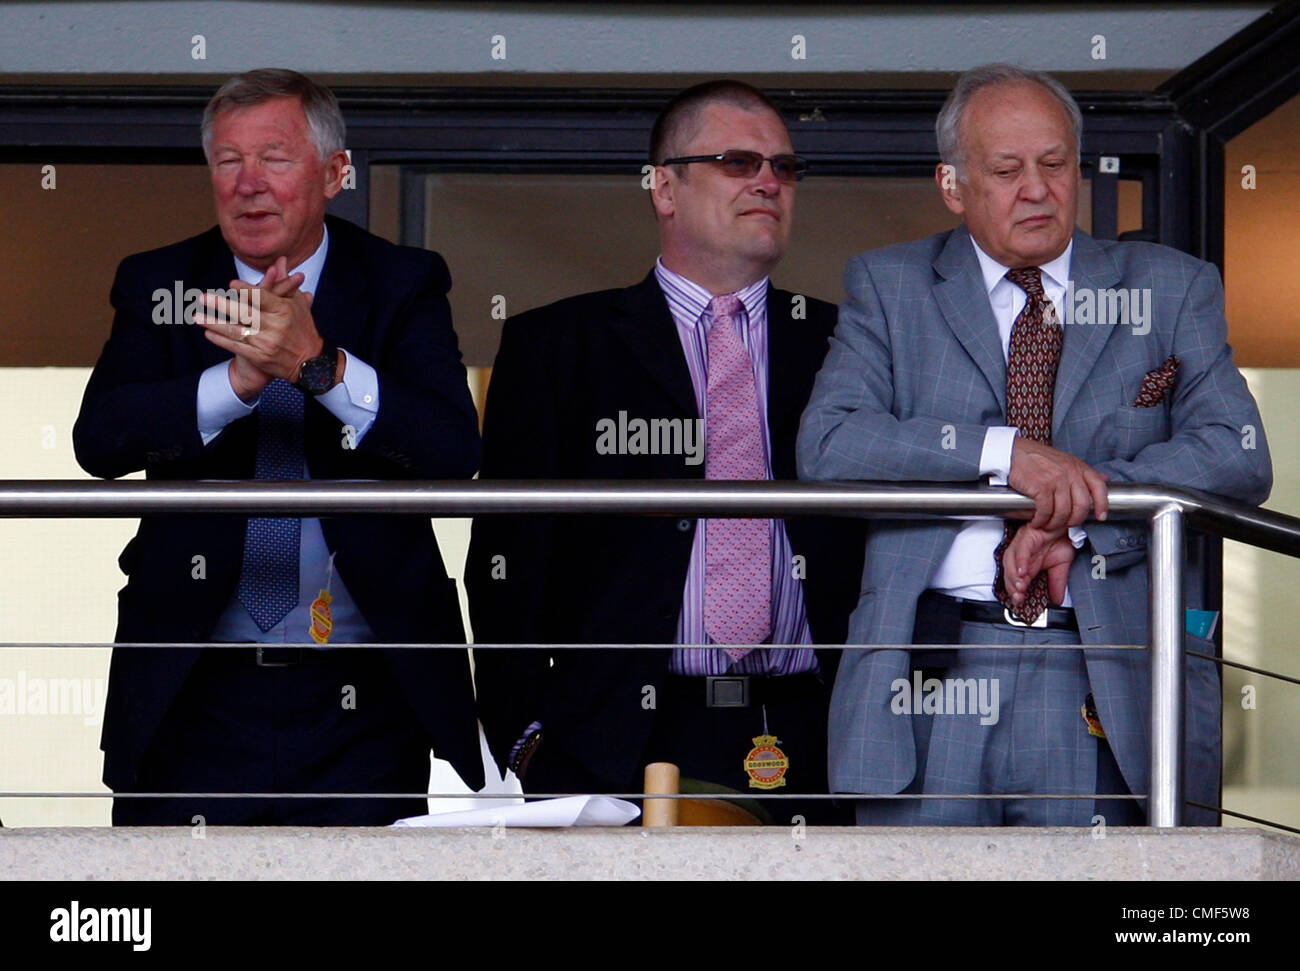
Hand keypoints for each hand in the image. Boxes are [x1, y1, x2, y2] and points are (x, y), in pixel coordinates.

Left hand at [198, 256, 322, 389]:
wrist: (311, 362)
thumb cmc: (302, 328)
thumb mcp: (298, 304)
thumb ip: (285, 283)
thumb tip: (279, 261)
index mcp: (284, 311)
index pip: (263, 298)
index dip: (246, 291)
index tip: (230, 285)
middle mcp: (275, 327)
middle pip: (244, 314)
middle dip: (222, 305)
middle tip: (203, 297)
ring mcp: (266, 344)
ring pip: (236, 331)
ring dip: (214, 323)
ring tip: (197, 316)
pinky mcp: (260, 358)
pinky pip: (237, 347)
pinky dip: (221, 340)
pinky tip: (208, 333)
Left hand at [1003, 524, 1076, 607]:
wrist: (1068, 523)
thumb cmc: (1062, 540)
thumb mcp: (1061, 567)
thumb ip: (1057, 583)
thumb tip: (1058, 600)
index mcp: (1027, 564)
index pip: (1016, 581)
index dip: (1017, 593)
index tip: (1020, 604)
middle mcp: (1021, 555)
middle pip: (1009, 573)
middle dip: (1013, 588)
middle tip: (1019, 599)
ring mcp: (1022, 545)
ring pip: (1011, 562)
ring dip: (1014, 577)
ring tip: (1020, 588)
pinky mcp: (1027, 536)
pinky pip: (1021, 550)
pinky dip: (1021, 562)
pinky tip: (1024, 572)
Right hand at [1008, 436, 1109, 530]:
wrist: (1014, 452)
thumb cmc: (1038, 458)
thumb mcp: (1066, 460)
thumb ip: (1083, 472)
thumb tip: (1104, 480)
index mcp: (1078, 466)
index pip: (1099, 487)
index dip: (1102, 504)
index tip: (1100, 517)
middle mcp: (1070, 473)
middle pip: (1082, 505)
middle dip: (1075, 520)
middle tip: (1066, 524)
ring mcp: (1056, 480)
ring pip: (1064, 512)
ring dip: (1055, 523)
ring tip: (1048, 525)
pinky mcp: (1041, 487)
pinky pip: (1046, 511)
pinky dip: (1041, 520)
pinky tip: (1036, 521)